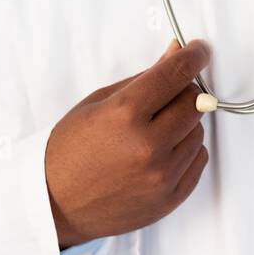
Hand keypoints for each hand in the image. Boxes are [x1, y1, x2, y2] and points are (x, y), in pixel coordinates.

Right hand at [44, 38, 211, 247]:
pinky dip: (187, 150)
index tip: (198, 51)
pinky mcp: (169, 198)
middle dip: (184, 91)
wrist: (54, 203)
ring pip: (198, 131)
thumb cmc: (70, 150)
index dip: (193, 56)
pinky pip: (198, 160)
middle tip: (167, 95)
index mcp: (125, 115)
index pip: (176, 73)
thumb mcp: (99, 103)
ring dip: (184, 123)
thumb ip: (143, 78)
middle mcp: (147, 146)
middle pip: (194, 102)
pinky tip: (162, 151)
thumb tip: (175, 54)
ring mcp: (160, 175)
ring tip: (155, 130)